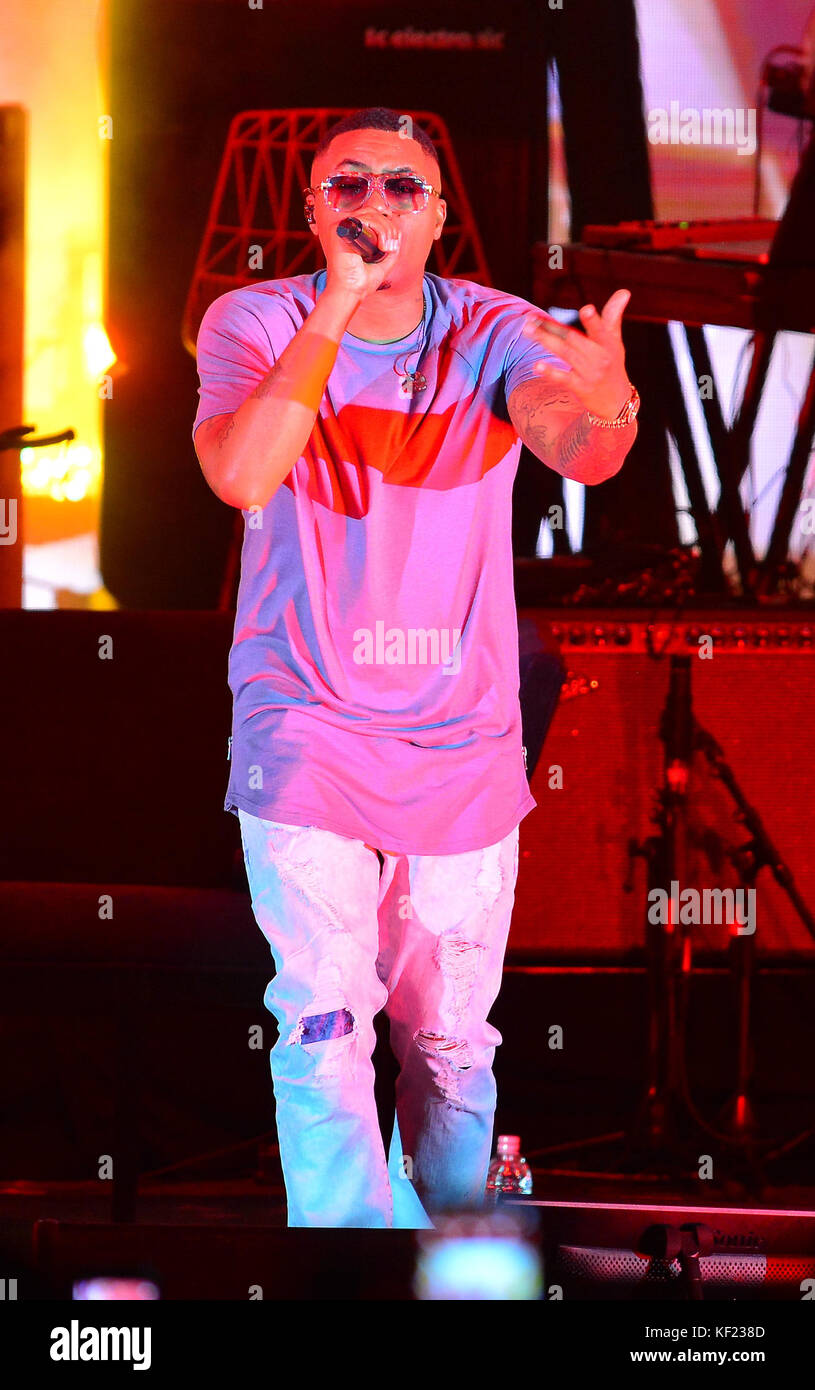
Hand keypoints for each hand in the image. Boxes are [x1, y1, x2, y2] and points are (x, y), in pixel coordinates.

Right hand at [324, 210, 402, 301]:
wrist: (350, 292)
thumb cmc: (361, 282)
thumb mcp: (383, 264)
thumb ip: (391, 250)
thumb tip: (398, 234)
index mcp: (354, 234)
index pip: (373, 217)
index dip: (387, 225)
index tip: (393, 244)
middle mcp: (347, 229)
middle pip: (373, 212)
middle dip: (389, 227)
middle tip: (391, 246)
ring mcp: (342, 228)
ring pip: (370, 214)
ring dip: (386, 229)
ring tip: (386, 247)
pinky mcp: (339, 230)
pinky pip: (363, 219)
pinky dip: (378, 228)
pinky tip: (381, 245)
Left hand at [522, 288, 632, 419]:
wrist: (616, 402)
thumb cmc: (613, 365)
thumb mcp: (615, 341)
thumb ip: (614, 315)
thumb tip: (624, 290)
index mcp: (608, 343)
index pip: (600, 329)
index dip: (594, 321)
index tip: (586, 309)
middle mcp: (600, 357)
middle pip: (573, 338)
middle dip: (551, 328)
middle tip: (530, 319)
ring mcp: (590, 373)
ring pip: (565, 353)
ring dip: (545, 341)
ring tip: (527, 331)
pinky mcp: (581, 387)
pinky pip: (564, 378)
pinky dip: (551, 372)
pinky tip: (537, 365)